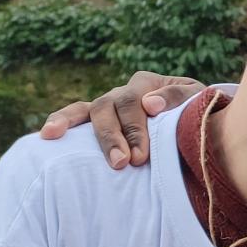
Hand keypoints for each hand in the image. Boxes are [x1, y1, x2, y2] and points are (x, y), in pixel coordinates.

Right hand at [40, 71, 207, 168]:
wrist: (195, 123)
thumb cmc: (196, 113)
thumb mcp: (199, 100)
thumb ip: (180, 97)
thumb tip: (150, 104)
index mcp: (148, 83)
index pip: (135, 102)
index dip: (136, 129)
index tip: (140, 156)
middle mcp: (125, 91)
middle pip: (110, 106)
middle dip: (115, 137)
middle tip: (123, 163)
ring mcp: (110, 104)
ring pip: (91, 110)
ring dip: (92, 134)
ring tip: (80, 150)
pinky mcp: (99, 118)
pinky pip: (76, 115)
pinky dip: (60, 120)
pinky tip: (47, 134)